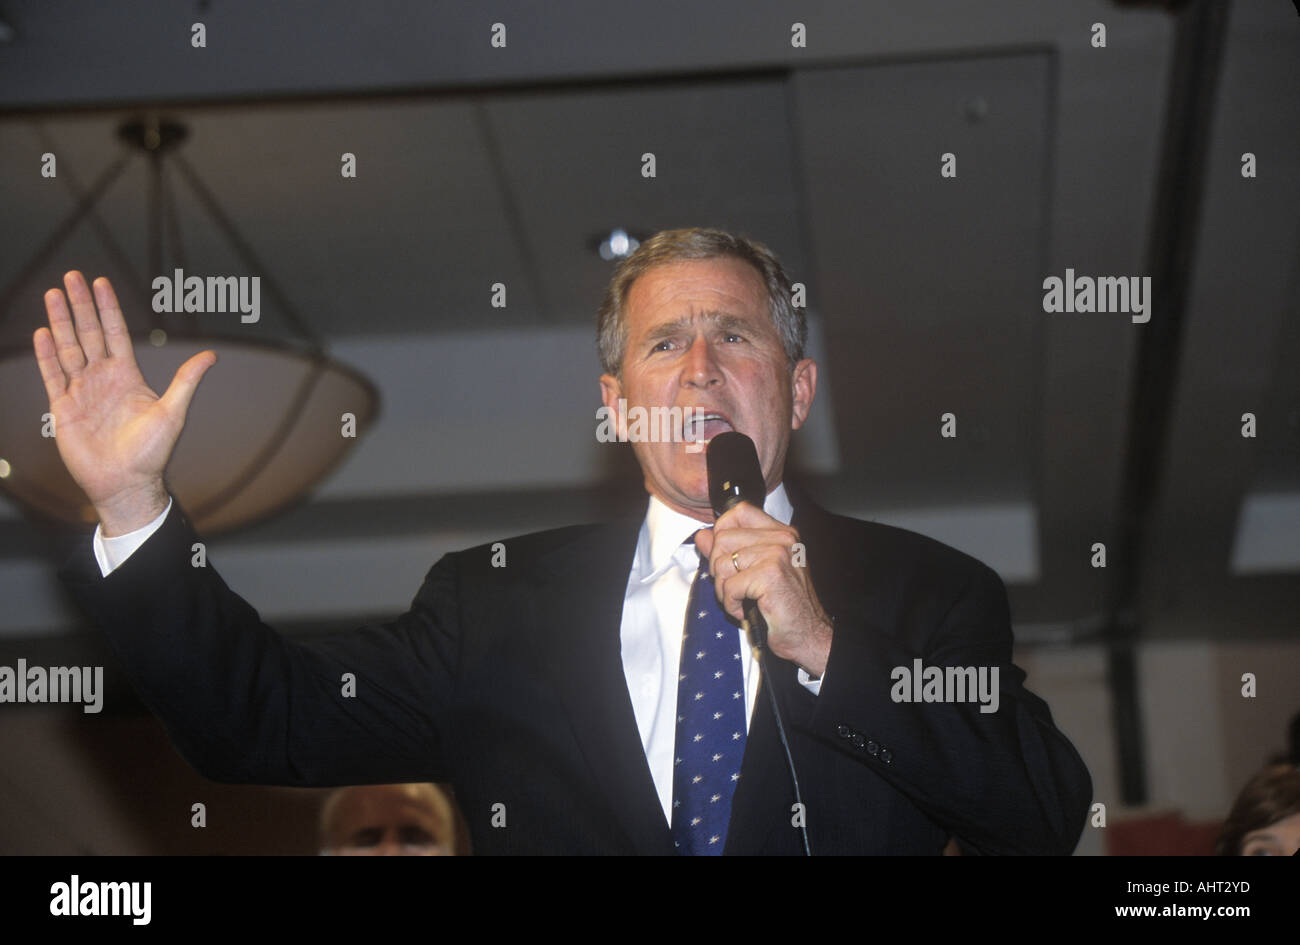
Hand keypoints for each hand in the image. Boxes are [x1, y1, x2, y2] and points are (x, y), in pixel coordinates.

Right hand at [32, 271, 215, 534]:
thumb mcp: (173, 412)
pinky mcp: (64, 408)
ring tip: (53, 294)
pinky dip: (47, 354)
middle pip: (89, 333)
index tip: (101, 283)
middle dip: (80, 305)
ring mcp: (82, 392)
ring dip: (60, 321)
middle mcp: (103, 379)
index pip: (115, 333)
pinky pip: (53, 375)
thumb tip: (212, 356)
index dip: (108, 308)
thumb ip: (187, 381)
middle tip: (71, 276)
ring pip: (68, 348)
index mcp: (128, 376)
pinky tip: (42, 332)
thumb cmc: (151, 453)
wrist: (126, 483)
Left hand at [694, 502, 832, 676]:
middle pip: (723, 539)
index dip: (722, 531)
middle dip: (718, 570)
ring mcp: (777, 555)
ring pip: (722, 564)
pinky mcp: (770, 575)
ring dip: (724, 590)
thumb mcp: (753, 571)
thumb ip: (727, 550)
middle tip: (734, 588)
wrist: (807, 634)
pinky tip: (747, 610)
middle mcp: (782, 539)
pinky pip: (729, 586)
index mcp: (781, 534)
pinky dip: (731, 604)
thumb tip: (702, 535)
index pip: (740, 511)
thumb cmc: (783, 606)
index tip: (725, 556)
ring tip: (741, 600)